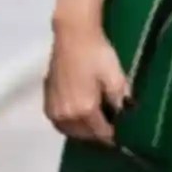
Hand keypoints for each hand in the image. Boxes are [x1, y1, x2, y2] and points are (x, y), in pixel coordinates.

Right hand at [44, 26, 130, 144]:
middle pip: (85, 135)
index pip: (101, 134)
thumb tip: (124, 117)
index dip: (113, 136)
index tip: (122, 135)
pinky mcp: (47, 101)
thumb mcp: (116, 77)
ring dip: (83, 131)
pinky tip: (79, 116)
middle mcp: (67, 114)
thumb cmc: (97, 54)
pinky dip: (70, 124)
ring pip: (71, 131)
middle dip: (98, 134)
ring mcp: (54, 109)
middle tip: (110, 127)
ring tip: (95, 122)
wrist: (73, 35)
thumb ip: (121, 101)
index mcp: (85, 110)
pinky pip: (59, 123)